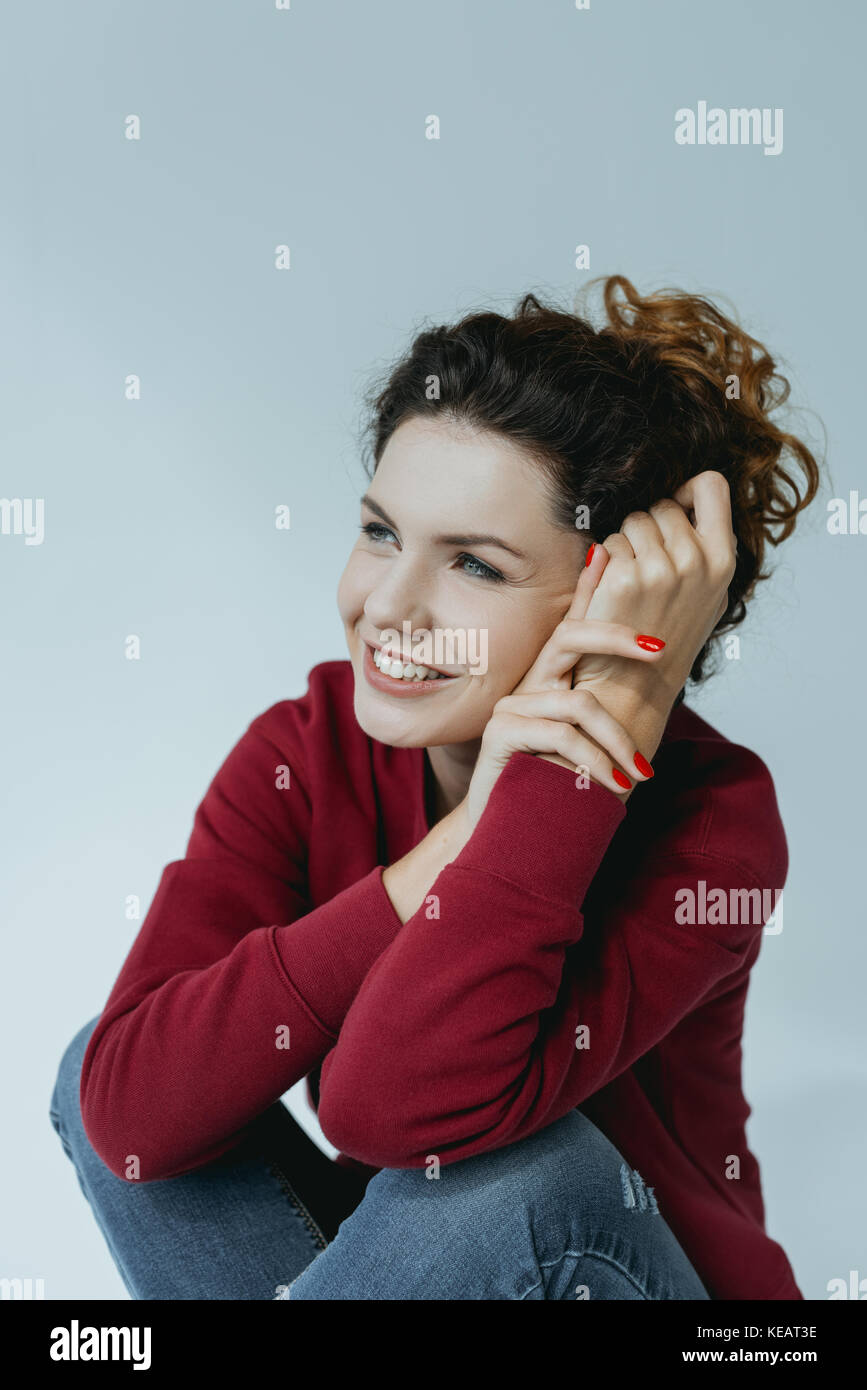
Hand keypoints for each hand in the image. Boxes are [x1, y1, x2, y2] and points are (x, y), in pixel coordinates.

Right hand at [462, 472, 736, 830]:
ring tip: (639, 774)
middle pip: (568, 636)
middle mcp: (527, 684)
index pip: (572, 627)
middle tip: (659, 651)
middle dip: (616, 637)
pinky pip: (560, 734)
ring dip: (617, 741)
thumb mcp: (588, 748)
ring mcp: (510, 706)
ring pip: (579, 703)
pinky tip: (611, 783)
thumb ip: (607, 716)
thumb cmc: (555, 789)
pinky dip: (592, 760)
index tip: (639, 601)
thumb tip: (657, 686)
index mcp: (549, 680)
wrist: (509, 830)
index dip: (594, 593)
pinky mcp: (500, 732)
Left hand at [570, 471, 736, 713]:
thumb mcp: (705, 596)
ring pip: (633, 521)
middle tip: (645, 567)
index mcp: (723, 561)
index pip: (712, 486)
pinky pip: (609, 544)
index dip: (688, 489)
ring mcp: (662, 569)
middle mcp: (697, 562)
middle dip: (649, 526)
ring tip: (632, 584)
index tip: (675, 508)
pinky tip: (613, 595)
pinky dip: (605, 563)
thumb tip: (684, 499)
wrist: (633, 688)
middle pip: (663, 505)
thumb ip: (703, 550)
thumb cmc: (667, 641)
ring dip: (625, 543)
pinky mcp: (625, 579)